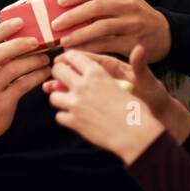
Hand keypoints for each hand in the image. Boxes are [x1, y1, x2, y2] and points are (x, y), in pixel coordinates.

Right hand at [0, 18, 54, 137]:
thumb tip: (18, 35)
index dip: (3, 29)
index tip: (20, 21)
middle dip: (19, 44)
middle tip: (37, 41)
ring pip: (12, 70)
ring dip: (32, 61)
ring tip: (45, 57)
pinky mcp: (1, 103)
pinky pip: (21, 86)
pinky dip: (36, 77)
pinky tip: (44, 72)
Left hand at [48, 50, 164, 164]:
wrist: (135, 133)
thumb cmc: (134, 110)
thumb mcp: (122, 86)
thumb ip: (102, 80)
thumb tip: (92, 76)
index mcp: (97, 73)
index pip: (73, 56)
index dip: (68, 58)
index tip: (67, 62)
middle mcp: (83, 86)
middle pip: (58, 71)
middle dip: (58, 74)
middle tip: (61, 80)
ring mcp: (76, 104)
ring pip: (53, 96)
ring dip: (60, 98)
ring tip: (68, 101)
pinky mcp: (74, 121)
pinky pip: (59, 116)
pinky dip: (65, 117)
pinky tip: (74, 118)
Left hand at [51, 0, 171, 60]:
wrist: (166, 35)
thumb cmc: (136, 18)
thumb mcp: (124, 3)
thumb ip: (101, 3)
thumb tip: (65, 9)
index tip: (59, 2)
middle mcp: (128, 6)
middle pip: (95, 7)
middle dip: (72, 16)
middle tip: (55, 24)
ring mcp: (132, 24)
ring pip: (100, 27)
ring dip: (78, 35)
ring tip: (63, 41)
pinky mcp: (133, 42)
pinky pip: (107, 45)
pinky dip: (89, 48)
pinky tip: (77, 50)